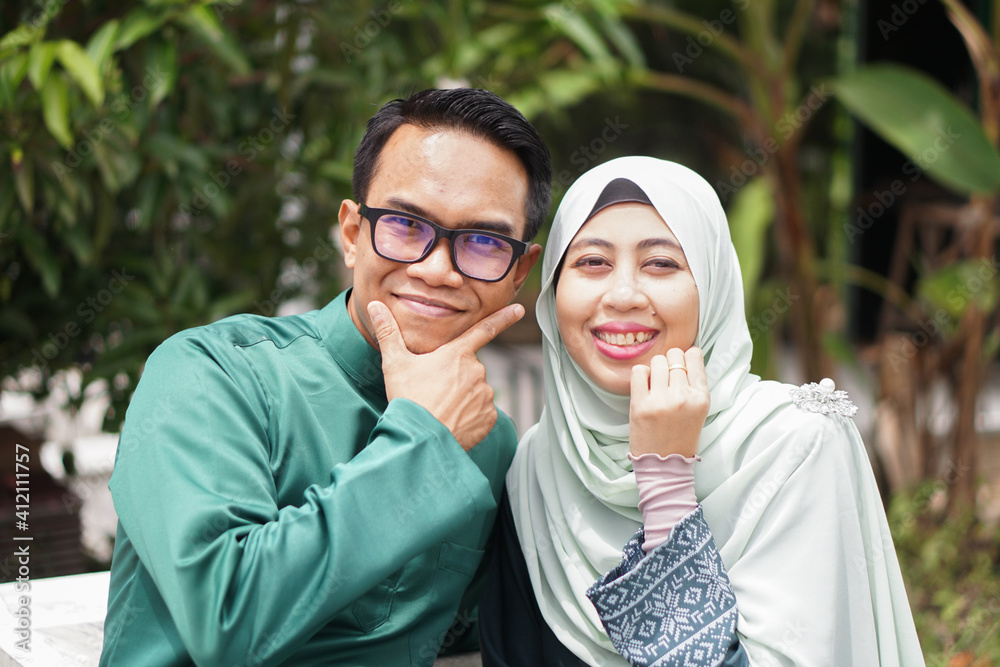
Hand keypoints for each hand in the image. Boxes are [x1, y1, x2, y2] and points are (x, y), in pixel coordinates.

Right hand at [368, 300, 523, 450]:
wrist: (421, 439)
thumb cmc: (408, 399)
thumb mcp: (394, 364)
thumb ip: (388, 333)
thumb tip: (373, 306)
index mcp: (458, 354)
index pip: (484, 329)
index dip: (503, 318)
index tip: (519, 309)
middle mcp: (477, 371)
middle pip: (469, 369)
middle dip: (455, 377)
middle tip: (433, 391)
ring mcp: (485, 395)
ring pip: (475, 391)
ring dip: (462, 397)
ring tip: (440, 409)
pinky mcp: (489, 418)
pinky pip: (481, 413)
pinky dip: (469, 416)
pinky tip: (452, 421)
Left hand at [629, 347, 709, 457]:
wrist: (664, 467)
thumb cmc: (681, 437)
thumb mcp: (699, 411)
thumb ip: (693, 385)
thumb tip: (683, 355)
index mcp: (701, 398)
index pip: (694, 355)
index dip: (685, 356)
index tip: (680, 366)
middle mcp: (683, 397)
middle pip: (674, 355)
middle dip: (669, 362)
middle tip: (665, 379)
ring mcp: (662, 400)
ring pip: (657, 361)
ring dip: (655, 369)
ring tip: (655, 385)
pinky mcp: (641, 405)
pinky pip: (639, 371)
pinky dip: (640, 375)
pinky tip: (644, 387)